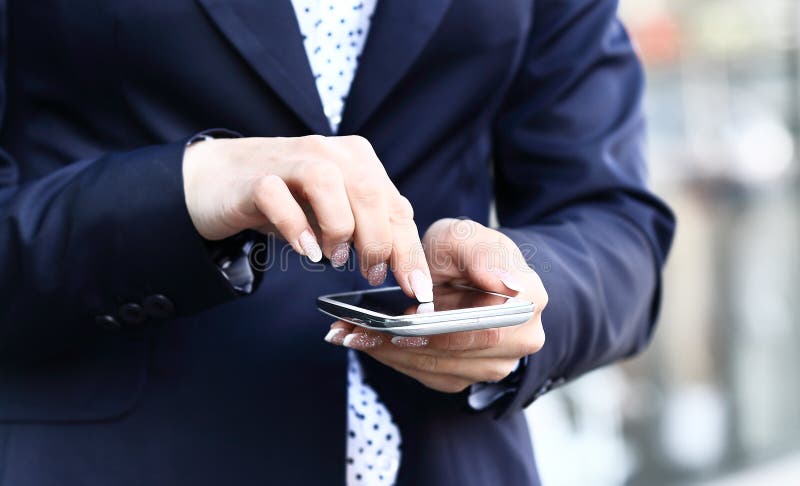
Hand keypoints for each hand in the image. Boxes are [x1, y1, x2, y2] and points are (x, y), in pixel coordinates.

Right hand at [183, 135, 431, 300]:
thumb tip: (406, 257)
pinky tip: (305, 251)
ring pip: (329, 185)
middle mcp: (329, 152)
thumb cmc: (287, 198)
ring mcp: (291, 161)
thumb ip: (370, 223)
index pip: (394, 206)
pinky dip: (295, 227)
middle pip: (369, 193)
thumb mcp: (336, 210)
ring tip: (334, 259)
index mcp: (358, 159)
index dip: (409, 251)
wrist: (219, 180)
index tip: (417, 289)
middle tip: (372, 275)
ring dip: (339, 229)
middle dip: (379, 243)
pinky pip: (278, 197)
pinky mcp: (256, 178)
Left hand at [324, 218, 546, 392]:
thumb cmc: (465, 251)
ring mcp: (496, 364)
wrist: (467, 274)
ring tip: (346, 334)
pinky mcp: (467, 376)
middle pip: (455, 349)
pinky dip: (391, 359)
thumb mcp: (465, 236)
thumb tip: (505, 284)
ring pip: (437, 366)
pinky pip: (427, 374)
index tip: (400, 319)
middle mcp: (521, 339)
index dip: (440, 326)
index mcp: (529, 299)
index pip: (484, 323)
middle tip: (352, 329)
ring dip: (387, 352)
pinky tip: (362, 341)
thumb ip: (481, 254)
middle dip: (400, 340)